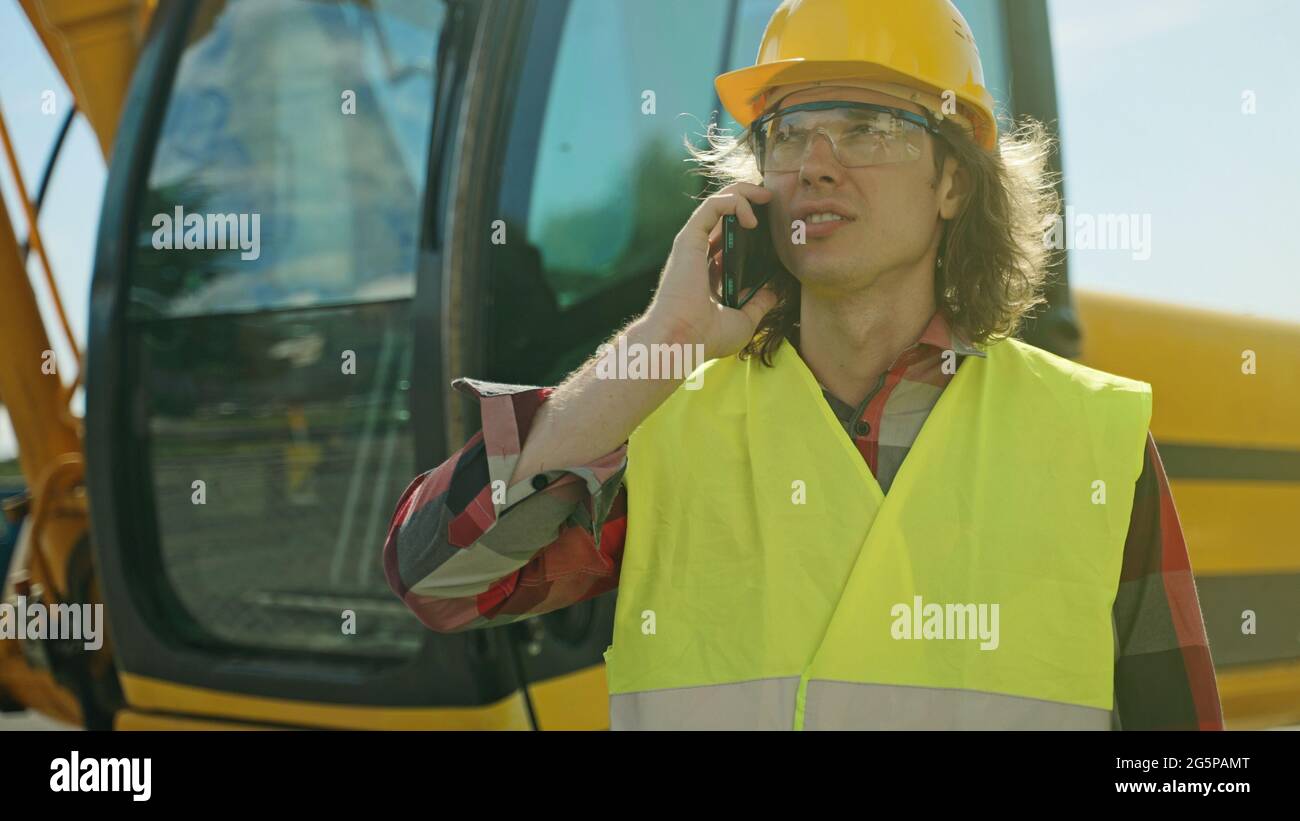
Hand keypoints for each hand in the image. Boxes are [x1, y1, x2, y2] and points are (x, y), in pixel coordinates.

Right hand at [645, 182, 779, 359]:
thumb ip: (758, 304)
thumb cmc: (706, 337)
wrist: (682, 341)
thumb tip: (773, 293)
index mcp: (708, 271)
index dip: (748, 223)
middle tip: (771, 199)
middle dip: (748, 199)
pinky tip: (752, 218)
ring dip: (744, 193)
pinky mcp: (690, 238)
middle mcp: (699, 254)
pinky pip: (713, 205)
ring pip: (717, 202)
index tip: (771, 224)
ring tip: (766, 197)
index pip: (728, 236)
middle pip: (723, 213)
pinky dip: (734, 202)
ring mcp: (693, 244)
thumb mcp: (743, 321)